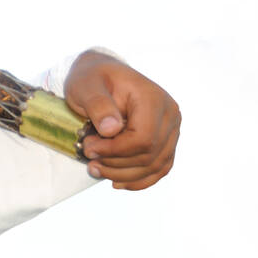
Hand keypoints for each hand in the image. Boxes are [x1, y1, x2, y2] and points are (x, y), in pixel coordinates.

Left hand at [64, 50, 180, 189]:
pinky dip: (140, 179)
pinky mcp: (166, 141)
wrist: (102, 75)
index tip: (88, 147)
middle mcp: (170, 115)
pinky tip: (117, 182)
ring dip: (123, 174)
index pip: (143, 138)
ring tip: (95, 169)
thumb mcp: (86, 85)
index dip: (115, 151)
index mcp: (153, 99)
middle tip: (88, 157)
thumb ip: (97, 104)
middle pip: (150, 155)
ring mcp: (171, 130)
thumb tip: (111, 129)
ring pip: (155, 165)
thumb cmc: (92, 78)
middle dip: (115, 164)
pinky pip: (160, 168)